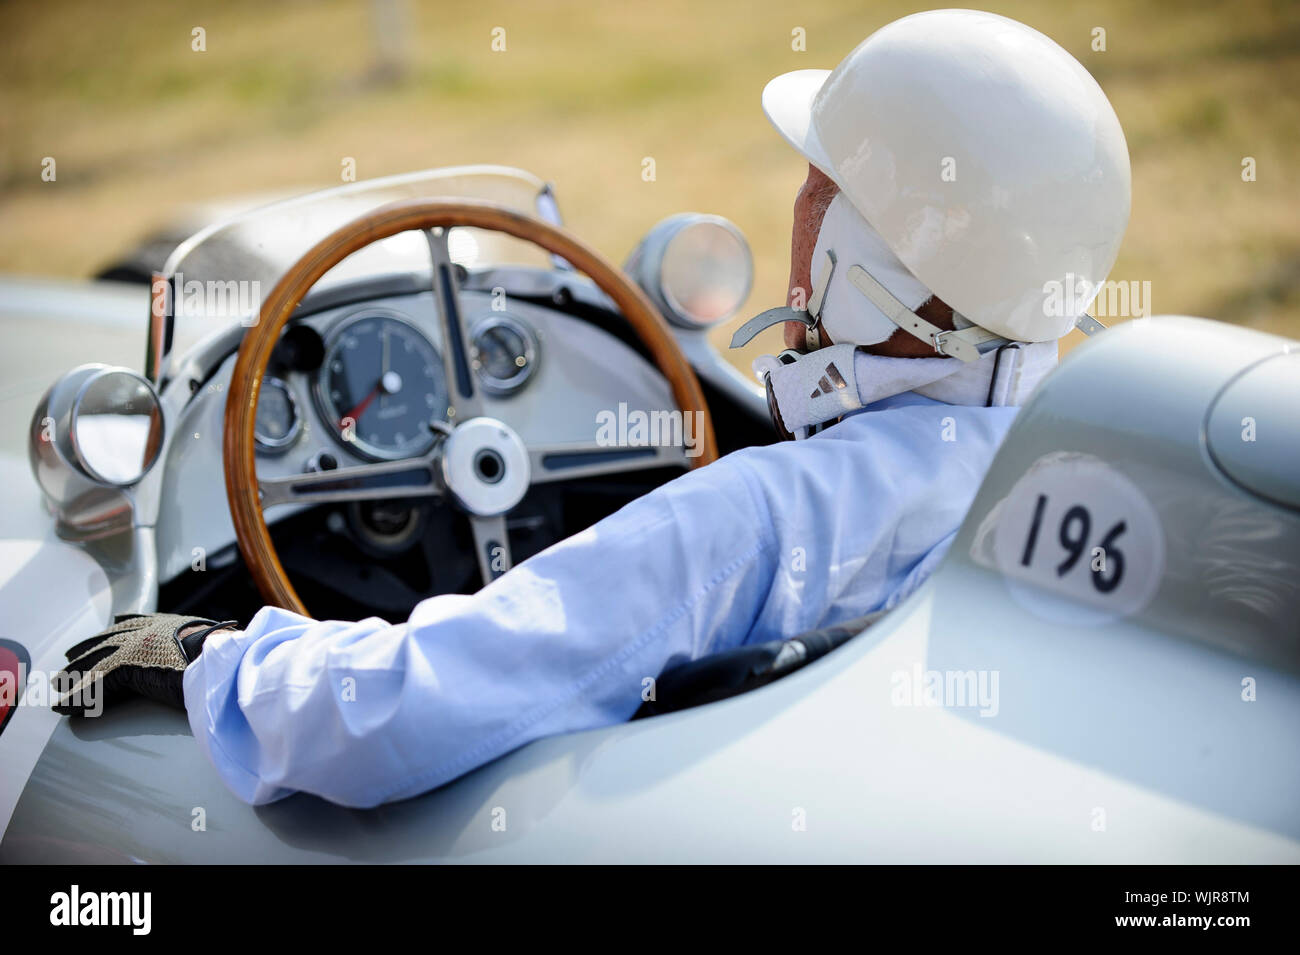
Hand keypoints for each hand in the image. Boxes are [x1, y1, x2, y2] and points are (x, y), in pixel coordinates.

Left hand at [53, 613, 237, 716]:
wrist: (220, 659)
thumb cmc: (222, 655)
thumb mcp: (209, 644)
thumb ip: (199, 645)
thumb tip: (215, 649)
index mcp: (165, 623)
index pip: (133, 622)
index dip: (117, 627)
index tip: (109, 627)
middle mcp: (144, 630)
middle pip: (106, 640)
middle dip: (87, 649)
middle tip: (70, 657)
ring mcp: (132, 647)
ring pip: (95, 662)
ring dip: (75, 676)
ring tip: (59, 686)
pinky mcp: (125, 668)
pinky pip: (94, 686)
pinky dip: (77, 698)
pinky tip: (64, 707)